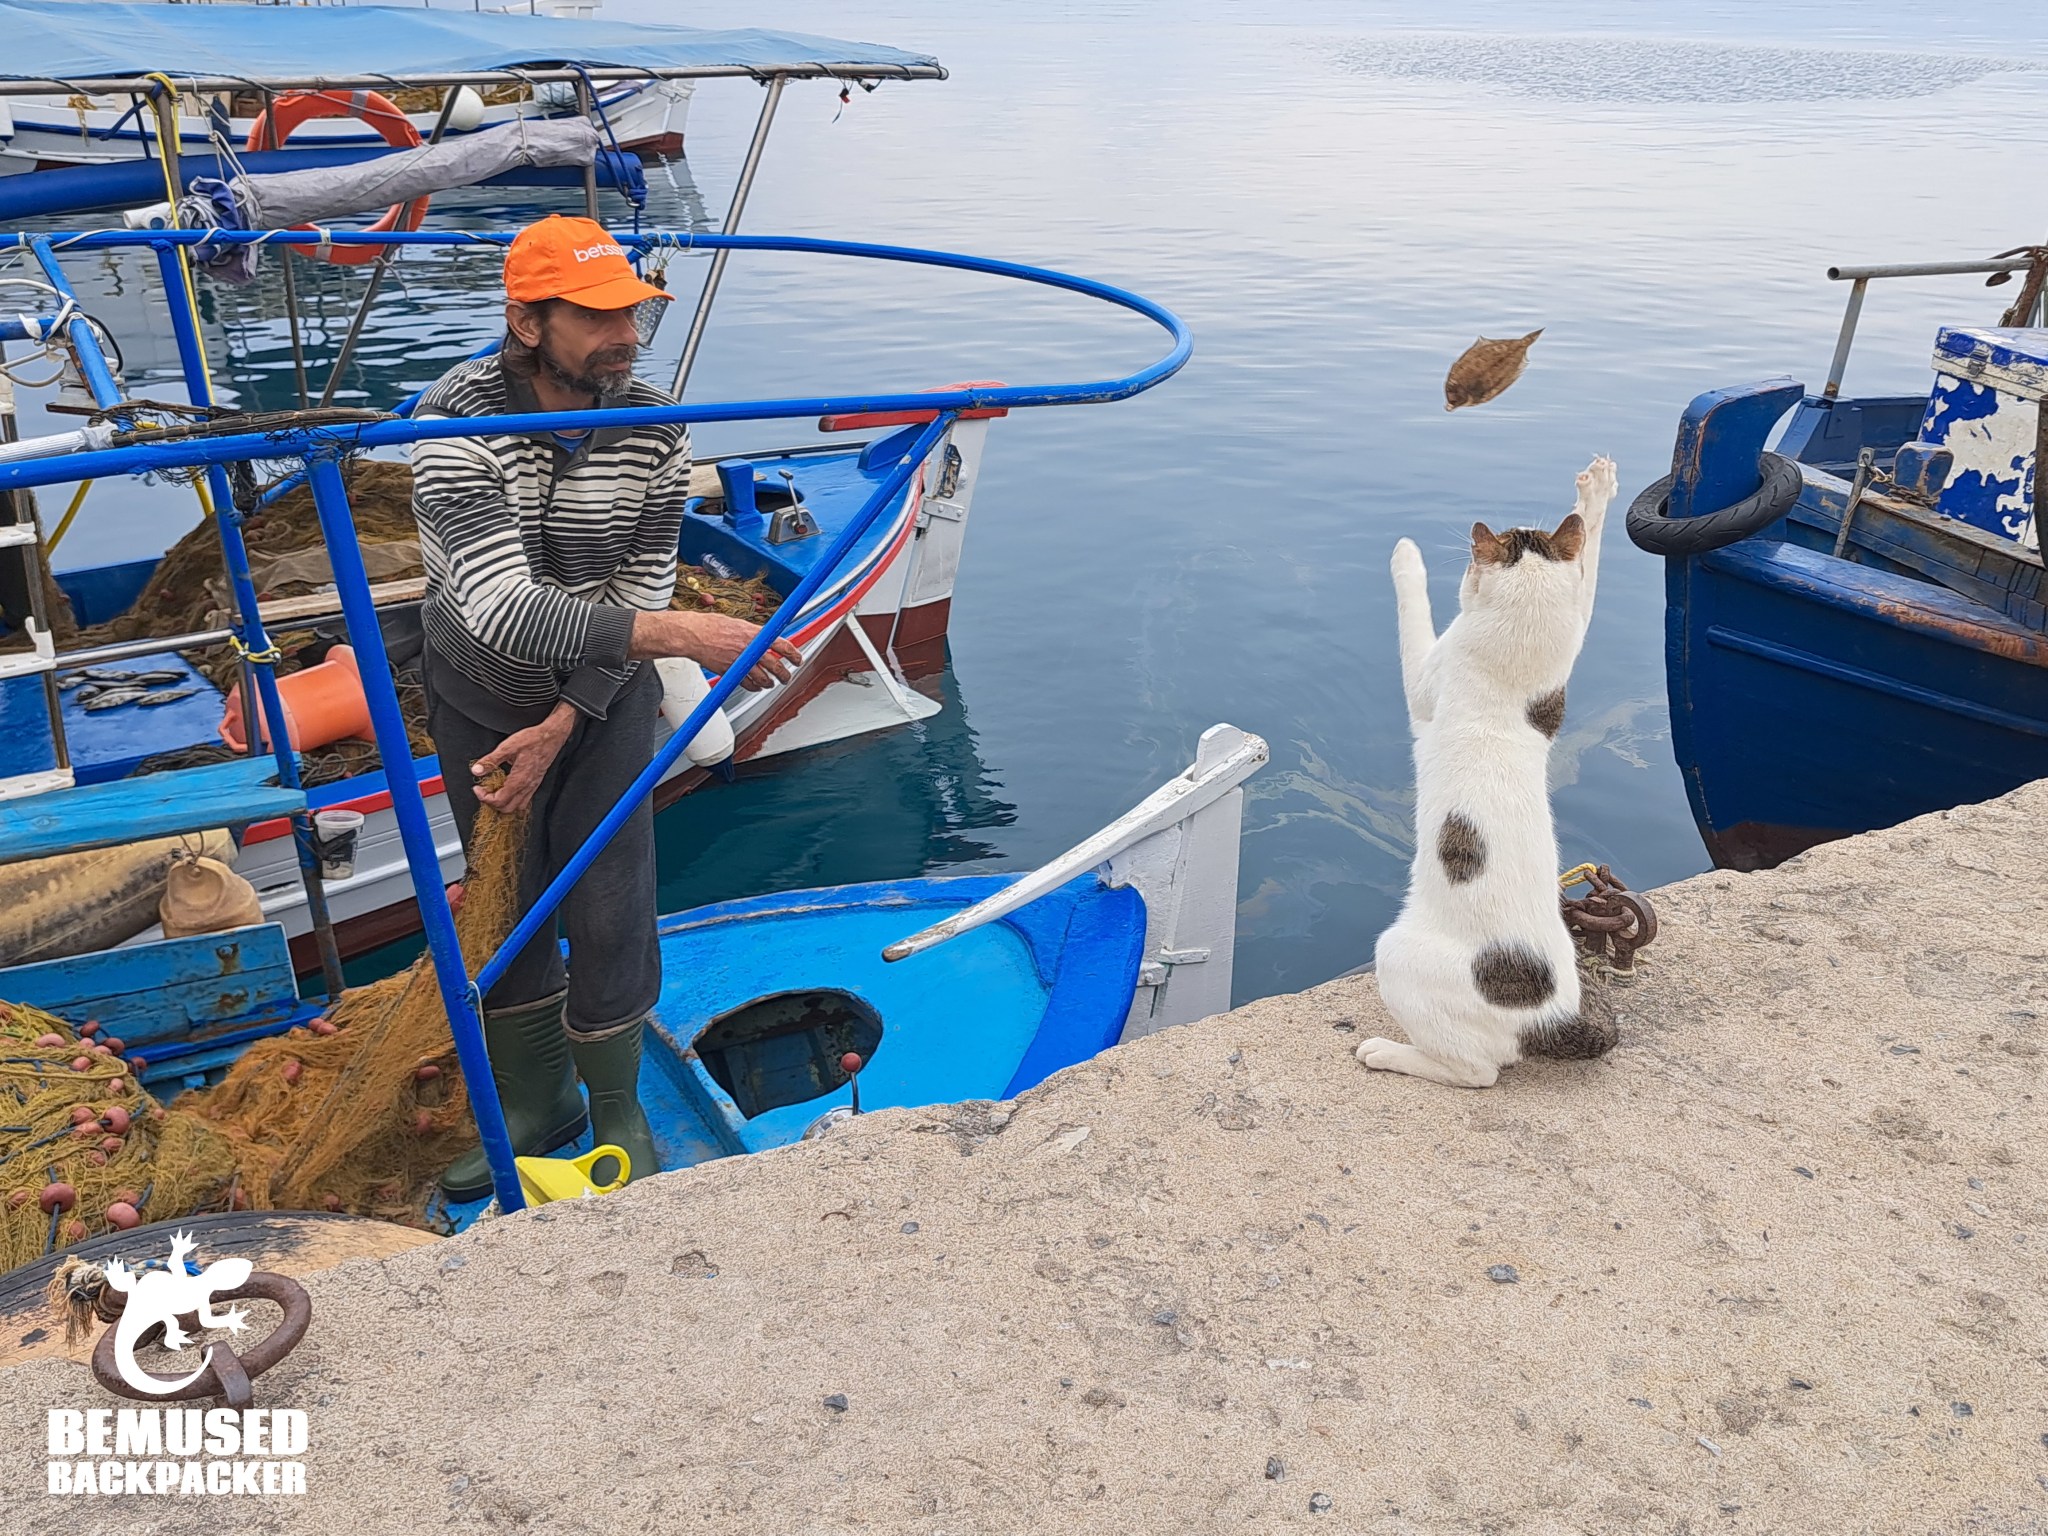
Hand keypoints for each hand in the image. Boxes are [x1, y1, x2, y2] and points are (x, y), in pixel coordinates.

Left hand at [471, 704, 576, 814]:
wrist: (551, 737)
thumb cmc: (533, 740)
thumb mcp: (507, 747)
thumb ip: (490, 761)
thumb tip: (476, 770)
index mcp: (519, 780)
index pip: (499, 800)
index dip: (484, 797)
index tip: (477, 788)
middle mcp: (527, 786)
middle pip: (507, 808)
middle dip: (492, 803)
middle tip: (484, 791)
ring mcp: (532, 786)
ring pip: (517, 807)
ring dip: (503, 803)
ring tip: (495, 792)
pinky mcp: (535, 783)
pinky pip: (524, 800)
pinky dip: (513, 800)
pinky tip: (507, 789)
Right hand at [630, 611, 801, 690]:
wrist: (692, 634)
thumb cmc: (711, 626)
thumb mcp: (738, 623)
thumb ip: (753, 633)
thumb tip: (764, 638)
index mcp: (754, 634)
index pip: (782, 645)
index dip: (794, 654)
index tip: (798, 659)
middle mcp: (750, 649)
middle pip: (776, 666)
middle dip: (784, 674)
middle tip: (786, 677)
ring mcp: (740, 662)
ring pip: (763, 679)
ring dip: (769, 683)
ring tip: (770, 683)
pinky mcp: (730, 672)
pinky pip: (747, 684)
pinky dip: (753, 687)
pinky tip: (755, 686)